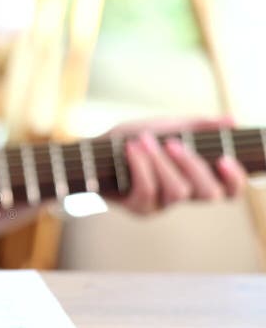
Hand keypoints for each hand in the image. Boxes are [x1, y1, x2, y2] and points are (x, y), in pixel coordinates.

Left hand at [116, 117, 247, 214]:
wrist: (91, 151)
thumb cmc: (130, 139)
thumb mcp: (164, 126)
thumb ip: (196, 126)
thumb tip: (232, 120)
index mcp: (194, 177)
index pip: (229, 191)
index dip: (235, 180)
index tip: (225, 159)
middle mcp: (181, 194)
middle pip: (209, 193)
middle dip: (194, 165)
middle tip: (173, 143)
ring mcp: (160, 204)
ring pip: (178, 191)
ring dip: (161, 163)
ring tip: (144, 140)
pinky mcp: (138, 207)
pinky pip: (148, 190)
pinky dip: (141, 166)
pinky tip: (131, 148)